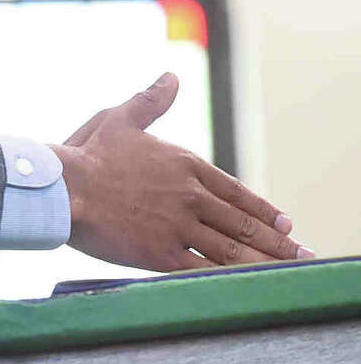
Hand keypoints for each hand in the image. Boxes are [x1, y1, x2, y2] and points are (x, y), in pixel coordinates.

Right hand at [51, 72, 314, 271]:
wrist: (65, 186)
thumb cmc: (89, 153)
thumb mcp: (121, 118)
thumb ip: (151, 101)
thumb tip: (171, 77)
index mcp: (185, 165)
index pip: (236, 192)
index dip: (263, 209)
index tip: (284, 222)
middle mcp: (190, 196)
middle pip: (243, 223)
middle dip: (275, 241)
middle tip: (299, 252)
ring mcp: (179, 226)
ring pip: (232, 250)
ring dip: (263, 262)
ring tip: (285, 272)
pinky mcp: (162, 254)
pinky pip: (204, 270)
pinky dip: (228, 279)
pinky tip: (244, 286)